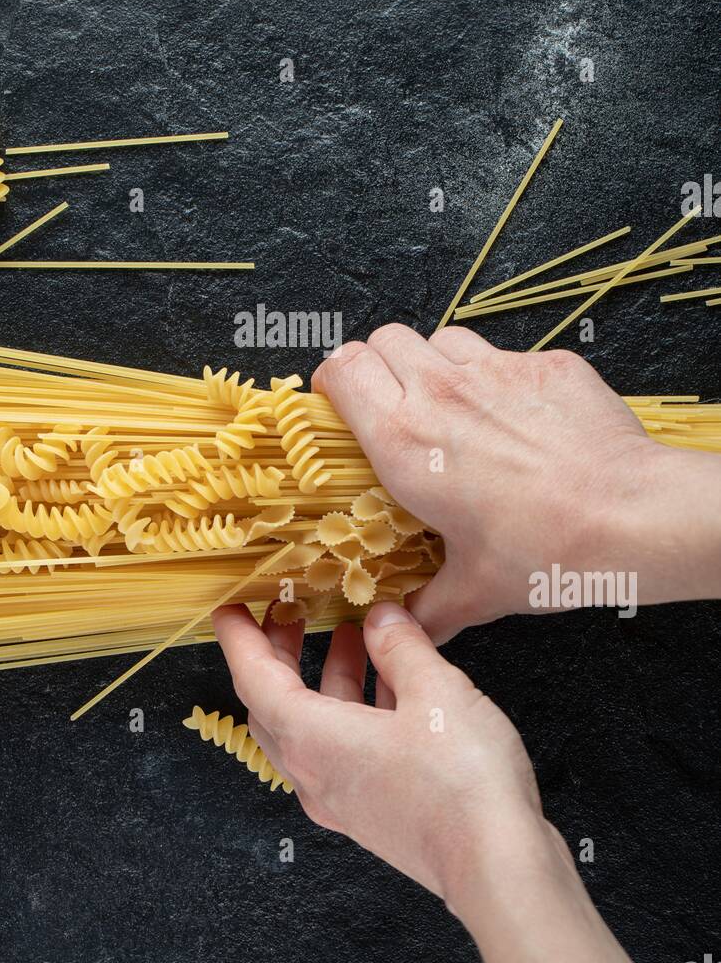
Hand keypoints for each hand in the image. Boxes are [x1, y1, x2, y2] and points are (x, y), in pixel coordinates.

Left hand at [213, 600, 642, 962]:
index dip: (240, 638)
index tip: (231, 610)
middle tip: (292, 615)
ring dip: (325, 679)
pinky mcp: (373, 812)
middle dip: (279, 655)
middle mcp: (316, 773)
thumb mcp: (435, 689)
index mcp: (313, 738)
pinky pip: (343, 750)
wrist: (498, 868)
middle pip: (275, 705)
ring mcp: (343, 798)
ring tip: (354, 636)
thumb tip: (381, 618)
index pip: (253, 679)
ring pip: (312, 728)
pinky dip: (353, 709)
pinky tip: (391, 686)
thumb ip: (401, 646)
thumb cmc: (462, 783)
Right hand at [312, 325, 720, 640]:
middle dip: (378, 365)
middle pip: (383, 340)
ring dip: (434, 363)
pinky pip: (503, 354)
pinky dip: (496, 376)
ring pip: (440, 338)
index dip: (332, 379)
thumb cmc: (547, 549)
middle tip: (389, 402)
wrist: (629, 516)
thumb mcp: (475, 592)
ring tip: (450, 404)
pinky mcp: (543, 364)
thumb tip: (408, 623)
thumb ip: (429, 607)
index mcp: (404, 440)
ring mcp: (494, 370)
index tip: (337, 401)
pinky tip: (514, 415)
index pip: (342, 369)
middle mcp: (441, 392)